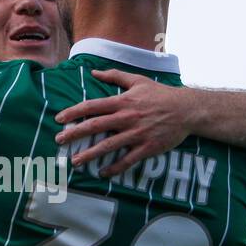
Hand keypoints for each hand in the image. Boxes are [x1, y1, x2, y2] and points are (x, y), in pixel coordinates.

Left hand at [53, 70, 191, 176]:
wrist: (186, 110)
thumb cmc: (161, 94)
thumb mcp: (138, 80)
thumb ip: (114, 76)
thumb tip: (93, 72)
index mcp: (123, 101)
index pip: (92, 106)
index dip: (73, 112)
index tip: (59, 119)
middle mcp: (127, 117)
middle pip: (95, 126)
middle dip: (74, 133)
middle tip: (59, 140)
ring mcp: (137, 134)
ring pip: (108, 146)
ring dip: (89, 154)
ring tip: (75, 161)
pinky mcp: (147, 147)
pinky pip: (128, 160)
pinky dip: (114, 167)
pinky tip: (102, 173)